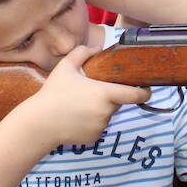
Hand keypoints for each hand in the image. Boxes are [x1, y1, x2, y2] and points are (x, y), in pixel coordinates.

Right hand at [27, 46, 150, 145]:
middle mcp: (107, 111)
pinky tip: (76, 118)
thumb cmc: (54, 93)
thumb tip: (97, 47)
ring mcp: (101, 126)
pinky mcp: (94, 138)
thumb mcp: (66, 66)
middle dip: (110, 96)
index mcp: (105, 93)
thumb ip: (83, 52)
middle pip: (117, 102)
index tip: (147, 88)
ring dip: (100, 110)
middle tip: (92, 91)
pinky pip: (98, 127)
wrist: (39, 123)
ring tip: (79, 105)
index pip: (135, 95)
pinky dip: (92, 123)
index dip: (144, 91)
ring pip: (107, 115)